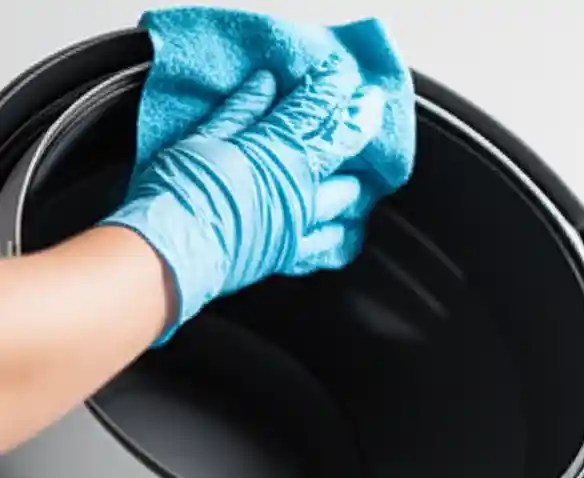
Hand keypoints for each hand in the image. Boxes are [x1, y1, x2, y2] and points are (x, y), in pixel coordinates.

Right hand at [102, 58, 384, 341]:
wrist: (172, 253)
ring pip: (347, 197)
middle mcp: (300, 184)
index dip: (333, 87)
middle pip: (344, 147)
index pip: (316, 108)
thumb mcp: (203, 139)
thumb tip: (265, 84)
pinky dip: (340, 233)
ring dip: (354, 180)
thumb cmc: (178, 193)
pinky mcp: (292, 254)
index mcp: (277, 148)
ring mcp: (301, 221)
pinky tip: (343, 230)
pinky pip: (329, 244)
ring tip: (358, 170)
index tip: (344, 73)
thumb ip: (239, 112)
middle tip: (367, 108)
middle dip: (359, 124)